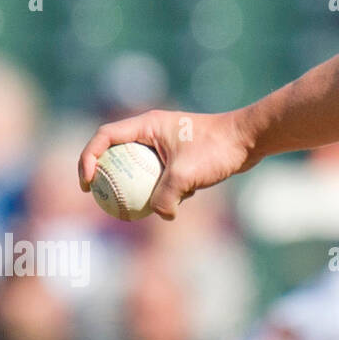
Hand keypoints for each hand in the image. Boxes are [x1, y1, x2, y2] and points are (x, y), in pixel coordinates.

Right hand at [78, 109, 254, 220]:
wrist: (250, 140)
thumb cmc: (218, 149)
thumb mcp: (187, 175)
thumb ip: (166, 196)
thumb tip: (160, 215)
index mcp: (147, 124)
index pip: (104, 137)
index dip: (88, 158)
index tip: (88, 184)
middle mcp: (152, 130)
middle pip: (115, 152)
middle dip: (104, 174)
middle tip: (98, 198)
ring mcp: (164, 143)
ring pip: (137, 165)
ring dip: (131, 184)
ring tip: (125, 208)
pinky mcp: (178, 156)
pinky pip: (156, 174)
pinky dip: (154, 188)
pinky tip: (162, 207)